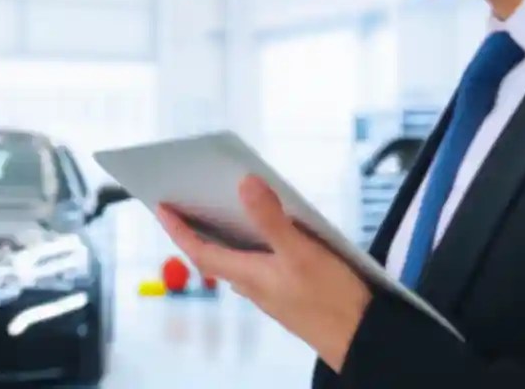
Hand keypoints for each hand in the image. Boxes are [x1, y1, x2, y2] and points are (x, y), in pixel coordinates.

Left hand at [156, 175, 371, 372]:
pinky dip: (254, 243)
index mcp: (248, 275)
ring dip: (227, 234)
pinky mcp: (289, 293)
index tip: (160, 207)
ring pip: (239, 259)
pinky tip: (269, 229)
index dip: (178, 229)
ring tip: (223, 204)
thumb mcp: (302, 253)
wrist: (363, 339)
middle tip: (187, 199)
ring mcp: (270, 291)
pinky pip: (260, 264)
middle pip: (215, 254)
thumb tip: (245, 184)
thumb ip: (272, 219)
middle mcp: (253, 284)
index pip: (199, 250)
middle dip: (198, 227)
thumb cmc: (332, 301)